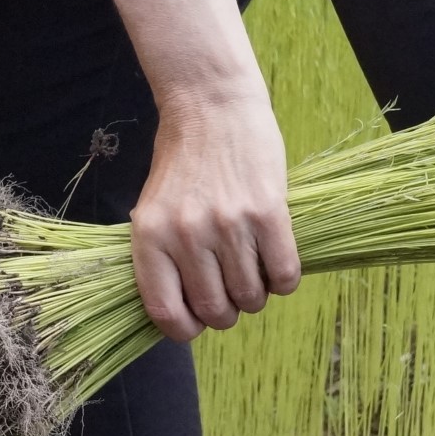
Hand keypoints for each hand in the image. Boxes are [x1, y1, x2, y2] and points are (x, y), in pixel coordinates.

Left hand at [129, 86, 300, 341]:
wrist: (212, 105)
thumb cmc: (183, 159)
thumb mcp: (155, 209)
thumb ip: (164, 257)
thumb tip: (183, 312)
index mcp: (150, 237)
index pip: (166, 312)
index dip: (186, 330)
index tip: (197, 323)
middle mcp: (186, 235)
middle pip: (215, 310)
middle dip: (228, 312)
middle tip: (232, 291)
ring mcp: (228, 225)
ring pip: (251, 297)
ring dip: (257, 294)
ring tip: (254, 270)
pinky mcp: (267, 213)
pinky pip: (283, 274)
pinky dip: (284, 280)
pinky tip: (276, 261)